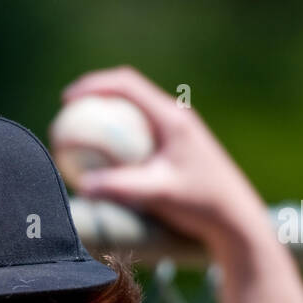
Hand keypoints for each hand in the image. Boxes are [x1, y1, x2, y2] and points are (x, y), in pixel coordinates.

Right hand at [61, 67, 271, 254]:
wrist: (235, 217)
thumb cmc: (201, 204)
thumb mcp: (158, 194)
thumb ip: (120, 187)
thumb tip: (82, 186)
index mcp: (172, 118)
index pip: (127, 85)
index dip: (94, 86)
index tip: (67, 100)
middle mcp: (176, 117)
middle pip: (129, 91)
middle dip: (96, 95)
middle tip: (68, 112)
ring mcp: (178, 130)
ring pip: (136, 109)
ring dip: (108, 113)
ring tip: (81, 129)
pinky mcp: (178, 145)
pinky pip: (141, 129)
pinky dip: (119, 133)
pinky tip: (105, 154)